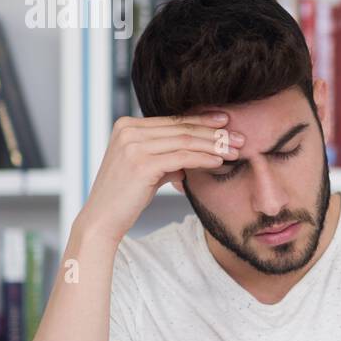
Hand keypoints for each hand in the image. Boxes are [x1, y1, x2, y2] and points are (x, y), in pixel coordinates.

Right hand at [78, 112, 243, 245]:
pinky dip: (203, 159)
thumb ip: (168, 154)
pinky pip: (182, 157)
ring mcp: (133, 145)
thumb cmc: (126, 196)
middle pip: (181, 128)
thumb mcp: (147, 167)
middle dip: (214, 133)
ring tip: (235, 151)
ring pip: (185, 141)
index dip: (202, 121)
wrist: (102, 220)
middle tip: (239, 137)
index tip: (226, 122)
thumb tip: (197, 153)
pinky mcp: (141, 163)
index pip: (173, 121)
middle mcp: (128, 130)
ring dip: (214, 146)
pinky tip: (219, 162)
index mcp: (127, 126)